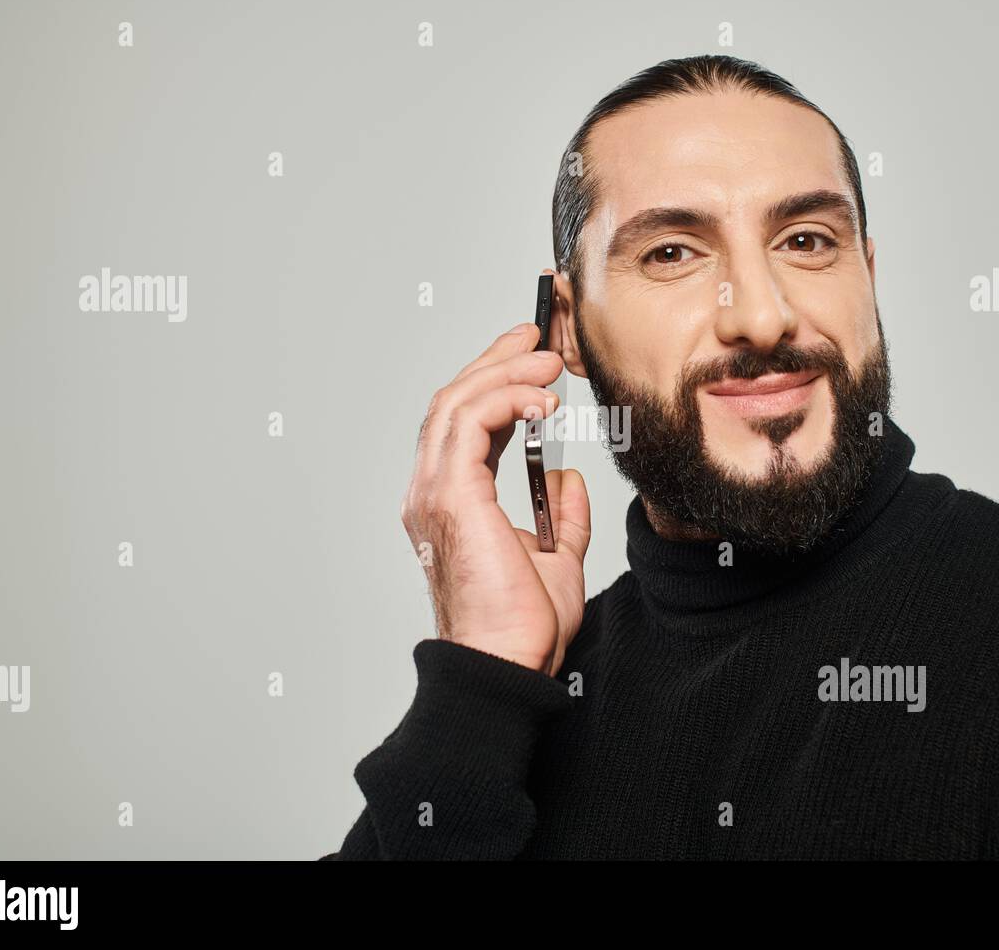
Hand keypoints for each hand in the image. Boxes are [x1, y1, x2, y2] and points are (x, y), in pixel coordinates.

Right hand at [401, 322, 590, 676]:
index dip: (495, 381)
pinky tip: (541, 398)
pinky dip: (504, 399)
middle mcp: (431, 492)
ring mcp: (434, 493)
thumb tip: (566, 480)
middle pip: (453, 402)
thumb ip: (559, 516)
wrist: (509, 665)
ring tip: (546, 356)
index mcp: (451, 503)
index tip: (532, 355)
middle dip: (496, 359)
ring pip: (455, 403)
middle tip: (536, 333)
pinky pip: (469, 424)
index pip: (463, 424)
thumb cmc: (521, 627)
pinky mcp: (450, 497)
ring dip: (503, 371)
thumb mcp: (556, 559)